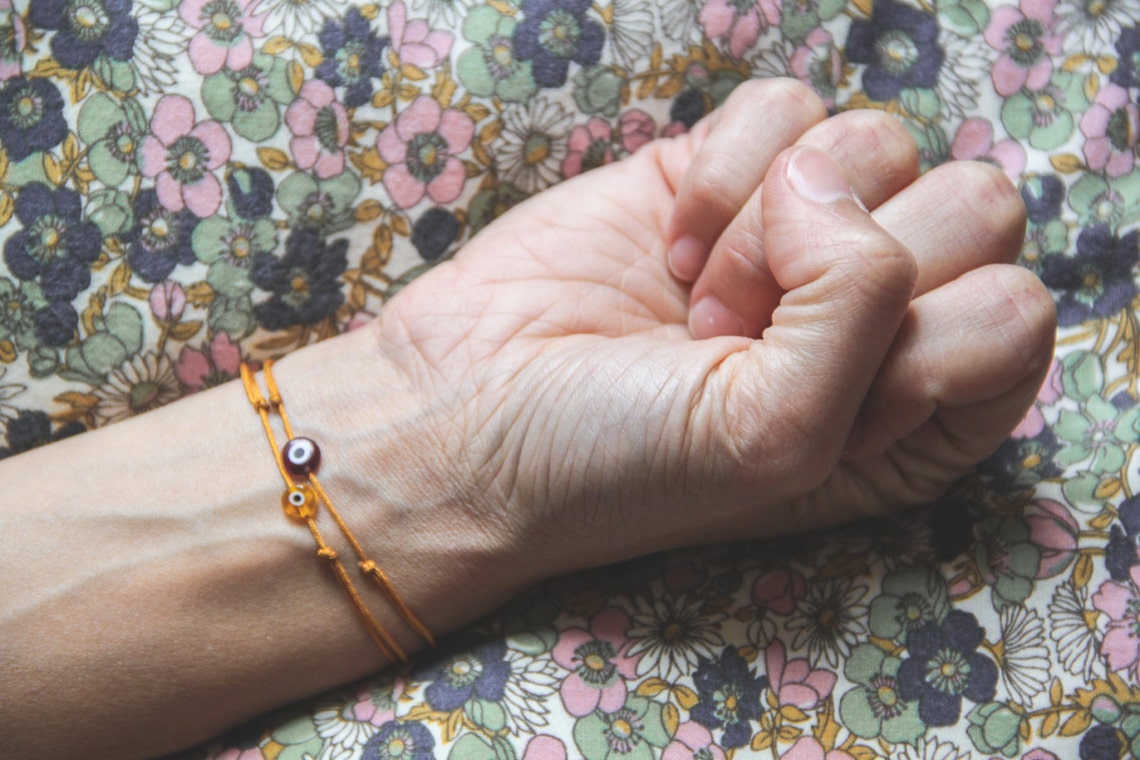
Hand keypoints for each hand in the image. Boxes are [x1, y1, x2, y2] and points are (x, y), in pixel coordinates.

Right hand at [375, 78, 1055, 579]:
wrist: (470, 419)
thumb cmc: (620, 462)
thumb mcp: (775, 434)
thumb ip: (861, 306)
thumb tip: (828, 180)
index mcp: (922, 413)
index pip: (1013, 312)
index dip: (908, 337)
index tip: (797, 388)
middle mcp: (878, 319)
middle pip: (975, 207)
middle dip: (843, 269)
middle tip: (735, 335)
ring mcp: (807, 236)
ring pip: (884, 143)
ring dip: (771, 222)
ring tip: (696, 298)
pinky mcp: (732, 172)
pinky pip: (789, 105)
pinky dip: (722, 167)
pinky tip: (673, 244)